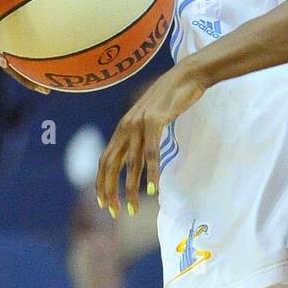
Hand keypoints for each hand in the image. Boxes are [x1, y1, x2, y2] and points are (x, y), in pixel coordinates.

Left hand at [96, 58, 210, 216]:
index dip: (101, 182)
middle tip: (114, 212)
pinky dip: (151, 173)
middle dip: (109, 191)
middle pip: (111, 164)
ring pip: (131, 164)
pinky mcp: (155, 121)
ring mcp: (139, 123)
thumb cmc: (171, 97)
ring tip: (133, 209)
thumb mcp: (151, 117)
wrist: (186, 75)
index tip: (104, 203)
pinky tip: (153, 190)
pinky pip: (151, 153)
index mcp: (123, 127)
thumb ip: (142, 134)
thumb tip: (138, 156)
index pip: (105, 159)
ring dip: (130, 189)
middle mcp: (126, 126)